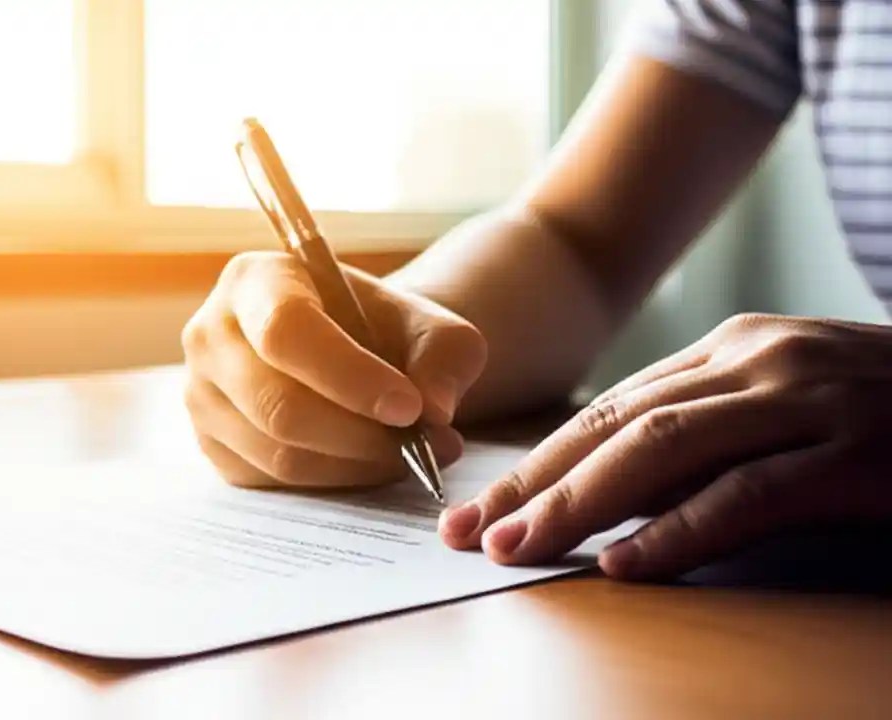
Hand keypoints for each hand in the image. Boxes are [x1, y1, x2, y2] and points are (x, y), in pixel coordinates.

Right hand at [182, 251, 486, 488]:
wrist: (347, 350)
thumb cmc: (381, 329)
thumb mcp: (427, 322)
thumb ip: (444, 356)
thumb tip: (433, 410)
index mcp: (255, 281)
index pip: (286, 332)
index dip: (348, 377)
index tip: (408, 408)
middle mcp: (211, 334)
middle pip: (277, 404)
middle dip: (361, 436)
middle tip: (423, 444)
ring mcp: (201, 394)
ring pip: (279, 453)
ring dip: (355, 464)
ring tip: (409, 455)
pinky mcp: (211, 444)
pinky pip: (273, 482)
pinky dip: (333, 481)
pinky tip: (368, 462)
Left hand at [439, 313, 891, 579]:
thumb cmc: (886, 415)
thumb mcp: (784, 407)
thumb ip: (705, 433)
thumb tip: (604, 491)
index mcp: (734, 347)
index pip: (608, 409)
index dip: (536, 460)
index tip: (477, 506)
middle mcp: (759, 359)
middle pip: (617, 425)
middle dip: (534, 482)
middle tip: (469, 532)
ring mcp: (808, 399)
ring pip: (663, 450)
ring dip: (580, 504)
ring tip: (521, 548)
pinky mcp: (855, 452)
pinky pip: (747, 495)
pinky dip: (680, 532)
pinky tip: (627, 565)